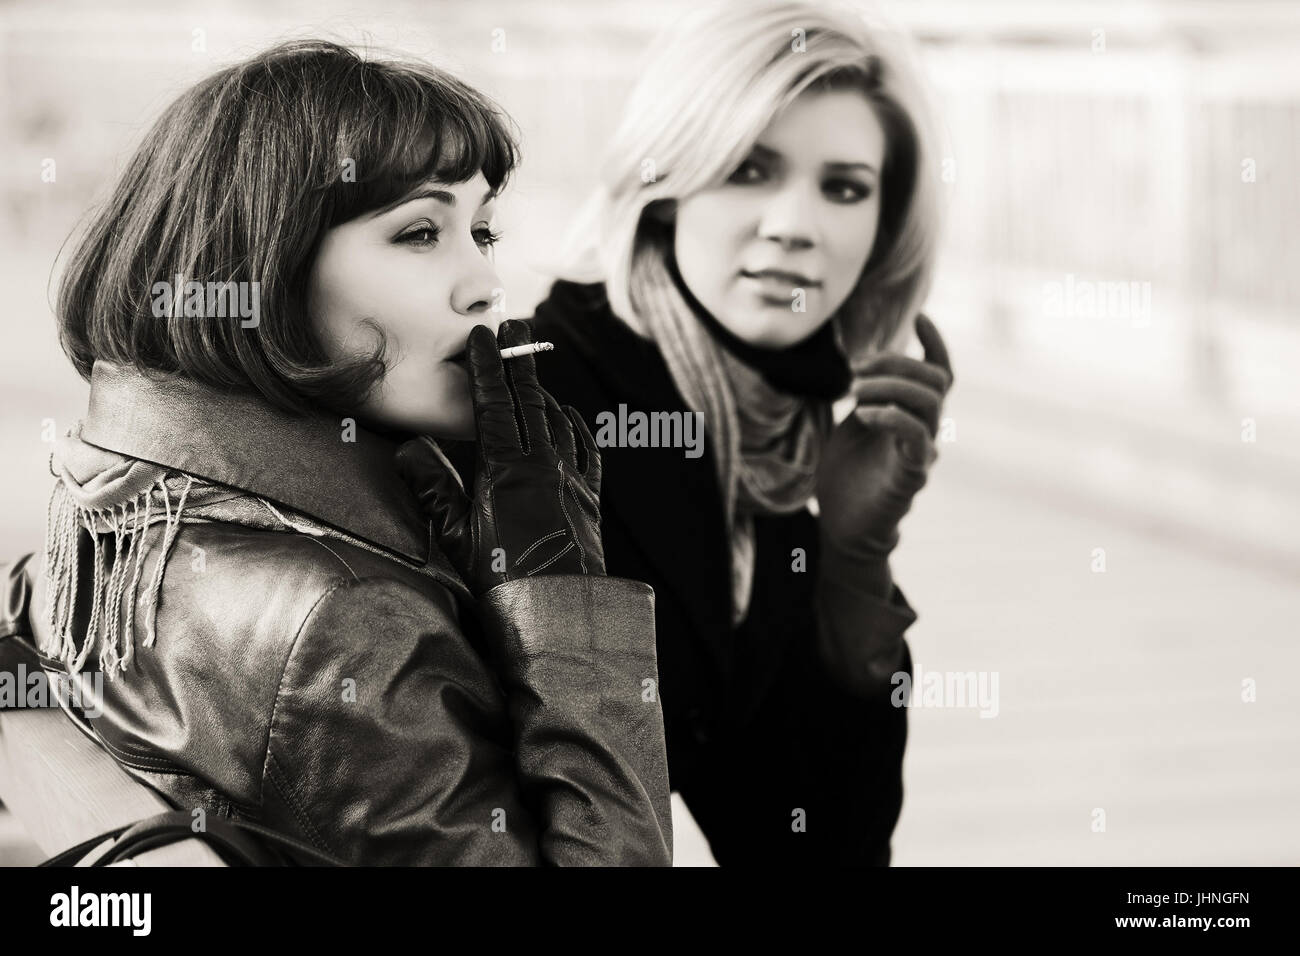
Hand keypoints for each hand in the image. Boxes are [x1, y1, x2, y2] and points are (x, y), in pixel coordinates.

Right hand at [396, 320, 604, 595]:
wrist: (559, 613)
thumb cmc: (501, 580)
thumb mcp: (457, 536)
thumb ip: (433, 488)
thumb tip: (407, 448)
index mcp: (506, 467)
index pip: (494, 403)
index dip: (487, 366)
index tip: (482, 336)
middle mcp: (544, 464)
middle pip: (530, 400)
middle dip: (518, 362)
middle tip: (513, 327)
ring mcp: (571, 479)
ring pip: (558, 421)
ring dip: (543, 392)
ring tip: (531, 372)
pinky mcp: (589, 498)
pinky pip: (586, 451)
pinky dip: (577, 428)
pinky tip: (570, 418)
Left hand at [816, 313, 952, 561]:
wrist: (841, 524)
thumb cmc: (847, 474)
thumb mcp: (853, 422)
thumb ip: (867, 393)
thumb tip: (868, 363)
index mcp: (913, 414)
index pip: (938, 373)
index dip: (935, 343)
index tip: (920, 316)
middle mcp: (925, 430)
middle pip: (934, 380)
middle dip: (896, 362)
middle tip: (856, 366)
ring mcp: (923, 452)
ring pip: (929, 402)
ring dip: (891, 385)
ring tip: (855, 389)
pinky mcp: (913, 474)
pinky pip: (915, 436)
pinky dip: (892, 416)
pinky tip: (863, 413)